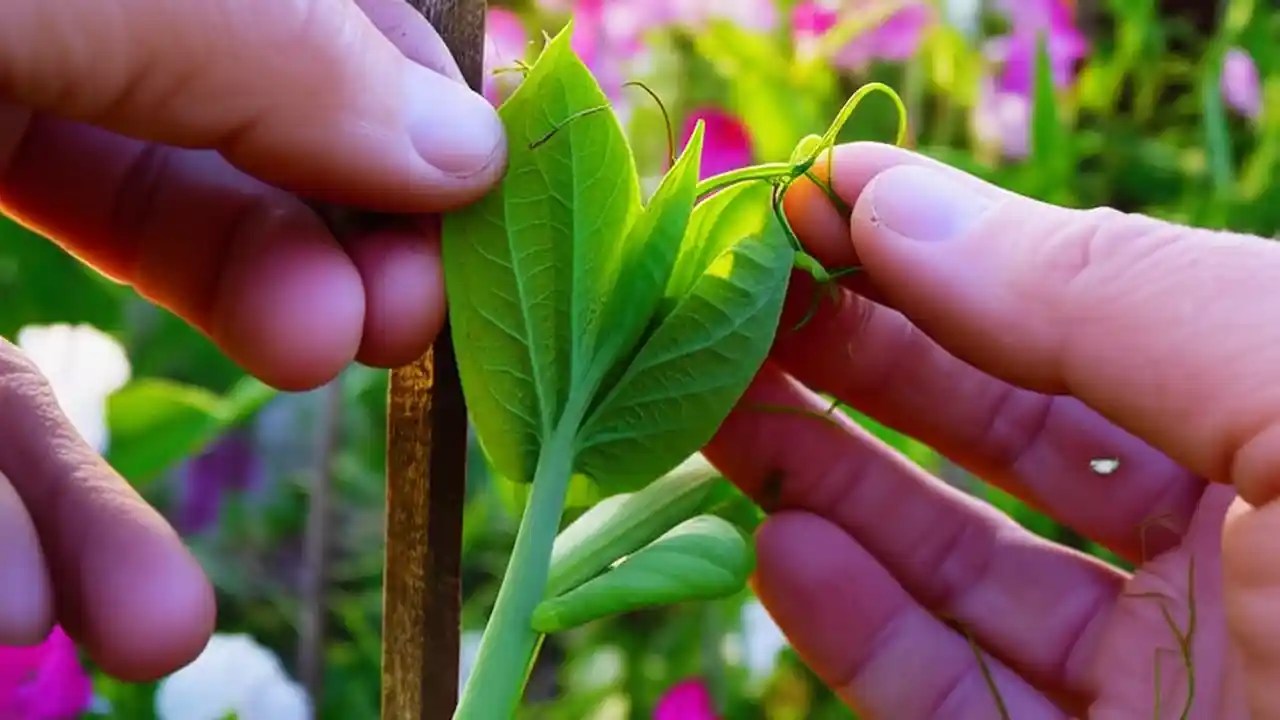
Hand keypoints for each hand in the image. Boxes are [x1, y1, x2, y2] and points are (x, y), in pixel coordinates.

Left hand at [0, 0, 503, 679]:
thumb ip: (270, 43)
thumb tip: (472, 154)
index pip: (291, 23)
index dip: (394, 120)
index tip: (463, 225)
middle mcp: (10, 63)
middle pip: (187, 191)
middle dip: (290, 292)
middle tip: (362, 342)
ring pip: (38, 356)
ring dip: (103, 513)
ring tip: (158, 627)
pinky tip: (18, 607)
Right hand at [706, 143, 1279, 718]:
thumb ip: (1096, 293)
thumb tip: (891, 206)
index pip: (1089, 316)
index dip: (947, 251)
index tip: (813, 199)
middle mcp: (1239, 557)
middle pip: (1006, 432)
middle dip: (863, 356)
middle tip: (742, 301)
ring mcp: (1164, 685)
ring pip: (961, 567)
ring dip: (831, 485)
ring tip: (724, 408)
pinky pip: (951, 702)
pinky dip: (858, 630)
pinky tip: (787, 550)